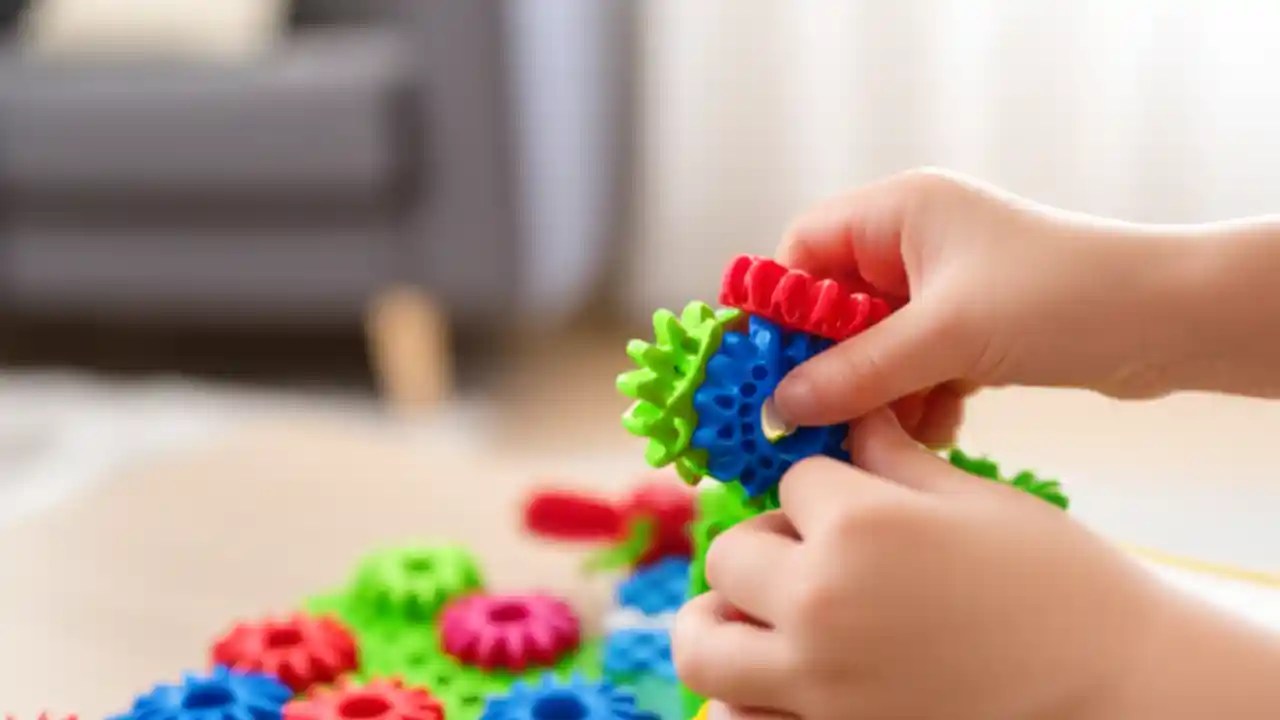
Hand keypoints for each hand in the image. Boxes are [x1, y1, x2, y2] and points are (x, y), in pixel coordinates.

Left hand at [673, 410, 1165, 718]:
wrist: (1123, 692)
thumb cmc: (1061, 586)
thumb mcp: (978, 501)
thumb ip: (894, 458)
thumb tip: (850, 414)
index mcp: (859, 527)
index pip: (793, 483)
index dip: (826, 491)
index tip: (864, 507)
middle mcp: (821, 604)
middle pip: (730, 556)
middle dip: (763, 550)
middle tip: (808, 561)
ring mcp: (818, 685)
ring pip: (702, 644)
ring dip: (721, 623)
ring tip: (761, 623)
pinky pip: (734, 719)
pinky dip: (741, 698)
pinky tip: (781, 683)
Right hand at [772, 168, 1202, 434]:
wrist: (1171, 320)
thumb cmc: (1060, 299)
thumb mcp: (946, 336)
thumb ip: (856, 372)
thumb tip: (781, 405)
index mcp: (899, 212)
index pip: (803, 250)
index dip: (776, 308)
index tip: (758, 369)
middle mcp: (915, 241)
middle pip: (835, 306)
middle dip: (831, 365)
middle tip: (814, 420)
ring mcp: (945, 285)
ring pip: (875, 345)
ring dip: (879, 392)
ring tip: (893, 434)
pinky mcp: (973, 325)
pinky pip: (916, 364)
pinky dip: (919, 398)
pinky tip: (941, 427)